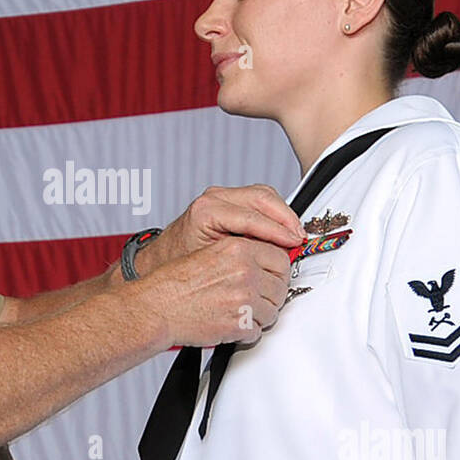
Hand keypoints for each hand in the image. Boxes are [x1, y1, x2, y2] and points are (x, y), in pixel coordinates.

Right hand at [134, 236, 291, 347]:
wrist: (158, 307)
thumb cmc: (177, 284)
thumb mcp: (212, 253)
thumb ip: (243, 256)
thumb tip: (269, 264)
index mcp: (238, 250)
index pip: (281, 259)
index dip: (277, 272)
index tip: (273, 277)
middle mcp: (244, 272)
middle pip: (281, 287)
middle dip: (269, 296)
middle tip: (252, 298)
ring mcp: (243, 299)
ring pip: (272, 311)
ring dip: (259, 315)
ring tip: (237, 311)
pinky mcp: (239, 324)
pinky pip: (257, 331)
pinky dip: (246, 332)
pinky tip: (230, 323)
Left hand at [136, 185, 303, 275]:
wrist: (160, 259)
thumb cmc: (179, 265)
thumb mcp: (210, 264)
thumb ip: (240, 257)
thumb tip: (273, 260)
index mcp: (206, 211)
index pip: (252, 215)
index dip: (277, 230)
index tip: (294, 242)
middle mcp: (214, 198)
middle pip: (261, 198)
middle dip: (285, 218)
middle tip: (299, 238)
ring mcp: (221, 196)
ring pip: (263, 195)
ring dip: (283, 213)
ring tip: (294, 235)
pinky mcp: (228, 199)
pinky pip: (259, 198)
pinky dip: (275, 212)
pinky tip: (282, 229)